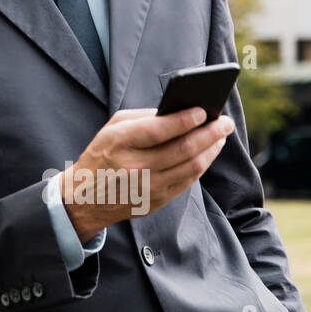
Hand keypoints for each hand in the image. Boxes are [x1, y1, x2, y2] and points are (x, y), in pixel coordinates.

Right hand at [59, 107, 232, 241]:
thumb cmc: (102, 155)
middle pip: (183, 148)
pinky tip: (208, 153)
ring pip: (192, 166)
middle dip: (210, 133)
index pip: (159, 130)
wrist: (86, 198)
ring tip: (221, 136)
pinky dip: (202, 165)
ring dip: (211, 149)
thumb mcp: (111, 129)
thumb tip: (178, 112)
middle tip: (225, 122)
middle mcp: (135, 166)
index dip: (185, 119)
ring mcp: (148, 187)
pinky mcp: (158, 201)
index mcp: (120, 143)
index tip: (204, 110)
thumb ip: (142, 118)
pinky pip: (188, 180)